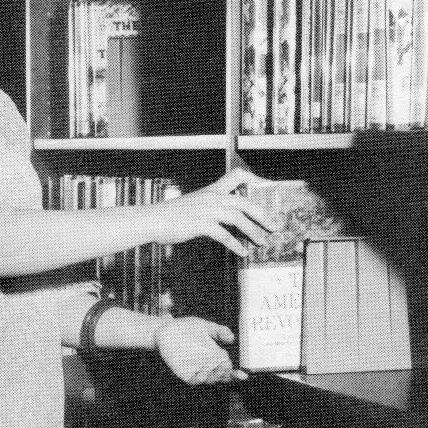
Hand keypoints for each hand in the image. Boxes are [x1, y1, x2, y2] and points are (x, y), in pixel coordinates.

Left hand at [154, 317, 236, 384]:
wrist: (165, 329)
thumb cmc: (186, 327)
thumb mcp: (205, 326)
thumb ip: (219, 331)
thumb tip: (232, 338)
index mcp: (215, 357)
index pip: (229, 369)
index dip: (236, 374)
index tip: (243, 375)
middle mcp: (207, 366)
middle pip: (221, 376)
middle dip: (226, 373)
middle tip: (225, 365)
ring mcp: (196, 370)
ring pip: (210, 379)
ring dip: (215, 376)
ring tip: (214, 366)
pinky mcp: (184, 373)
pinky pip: (194, 380)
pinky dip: (200, 378)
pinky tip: (202, 371)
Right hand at [155, 170, 278, 257]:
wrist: (154, 220)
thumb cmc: (173, 215)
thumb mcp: (196, 204)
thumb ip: (212, 207)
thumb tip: (230, 219)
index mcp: (213, 190)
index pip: (237, 175)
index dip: (254, 179)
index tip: (266, 188)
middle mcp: (213, 197)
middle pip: (247, 202)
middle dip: (263, 215)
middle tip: (274, 226)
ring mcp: (208, 210)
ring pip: (239, 219)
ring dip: (254, 232)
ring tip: (263, 243)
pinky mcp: (202, 224)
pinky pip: (225, 235)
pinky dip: (236, 245)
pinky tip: (242, 252)